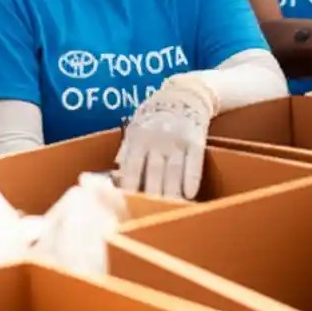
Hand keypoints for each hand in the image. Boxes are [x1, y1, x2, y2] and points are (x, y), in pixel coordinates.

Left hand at [114, 75, 214, 199]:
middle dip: (151, 197)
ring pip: (173, 172)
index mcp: (138, 137)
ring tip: (169, 211)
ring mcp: (177, 139)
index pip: (131, 168)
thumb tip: (115, 174)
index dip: (130, 189)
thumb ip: (127, 149)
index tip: (128, 208)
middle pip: (153, 174)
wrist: (184, 93)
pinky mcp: (196, 139)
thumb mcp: (135, 125)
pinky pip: (194, 163)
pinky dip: (191, 180)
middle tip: (150, 217)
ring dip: (171, 194)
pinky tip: (189, 195)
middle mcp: (157, 139)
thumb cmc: (155, 113)